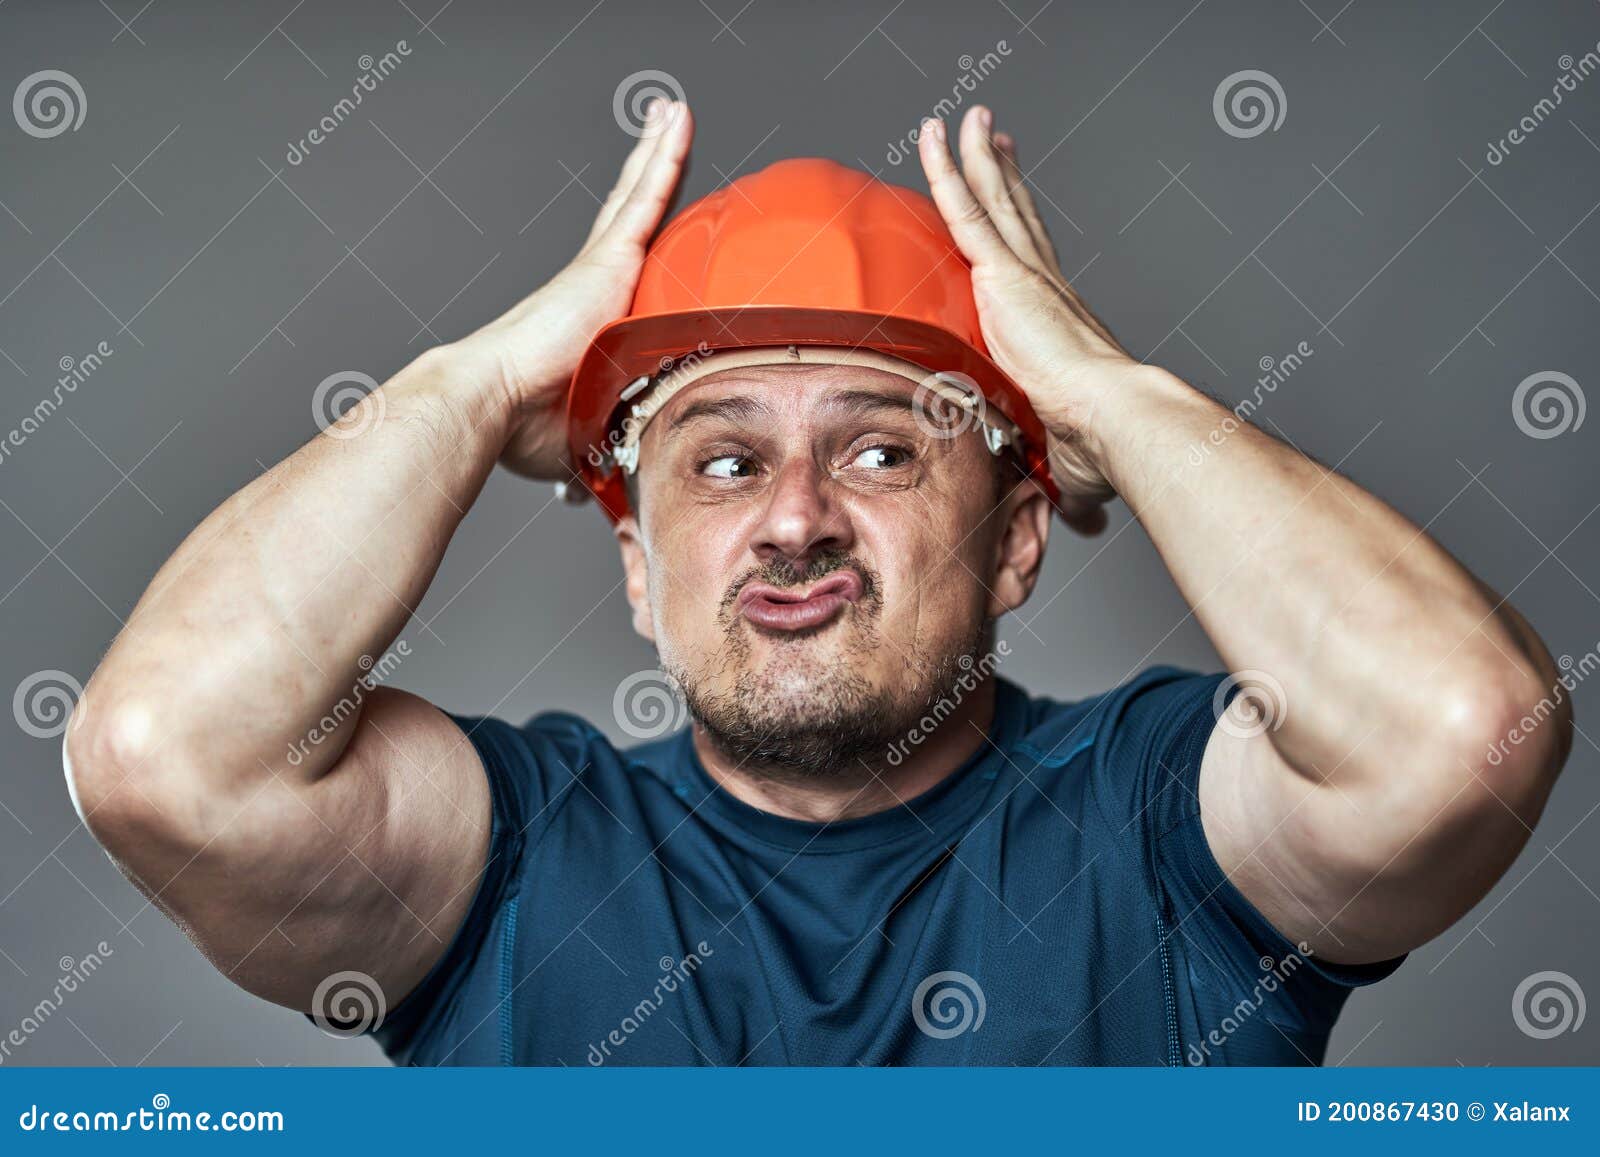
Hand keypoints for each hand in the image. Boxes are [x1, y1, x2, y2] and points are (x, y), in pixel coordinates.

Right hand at [451, 99, 692, 480]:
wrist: (489, 404)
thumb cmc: (521, 426)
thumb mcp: (581, 437)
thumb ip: (600, 448)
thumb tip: (601, 494)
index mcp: (588, 320)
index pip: (622, 270)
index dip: (635, 240)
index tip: (649, 223)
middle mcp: (593, 285)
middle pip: (628, 217)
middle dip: (645, 177)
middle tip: (662, 135)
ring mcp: (601, 267)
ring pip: (639, 196)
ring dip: (656, 153)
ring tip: (673, 113)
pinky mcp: (608, 259)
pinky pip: (646, 197)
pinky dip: (663, 157)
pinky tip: (676, 120)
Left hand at [917, 105, 1143, 534]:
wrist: (1114, 422)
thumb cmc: (1103, 445)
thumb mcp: (1072, 461)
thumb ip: (1072, 482)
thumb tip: (1085, 524)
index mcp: (1058, 322)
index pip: (1036, 266)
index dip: (1026, 232)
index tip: (1017, 207)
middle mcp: (1044, 287)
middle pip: (1017, 216)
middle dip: (1003, 176)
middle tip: (993, 140)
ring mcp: (1025, 275)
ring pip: (992, 199)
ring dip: (975, 156)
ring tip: (964, 119)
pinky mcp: (1005, 274)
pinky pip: (966, 208)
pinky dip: (949, 169)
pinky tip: (935, 135)